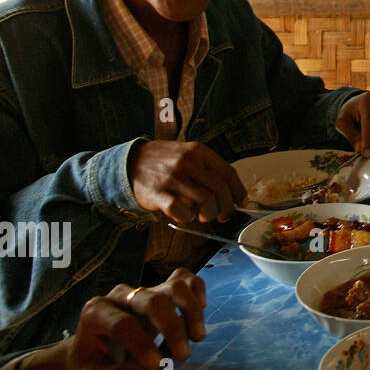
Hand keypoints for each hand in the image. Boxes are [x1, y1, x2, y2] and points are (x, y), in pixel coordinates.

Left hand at [14, 269, 207, 369]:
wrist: (94, 347)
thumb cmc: (92, 362)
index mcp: (96, 312)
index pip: (123, 324)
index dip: (141, 344)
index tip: (156, 366)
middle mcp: (120, 295)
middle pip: (152, 301)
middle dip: (172, 328)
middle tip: (183, 355)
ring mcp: (143, 288)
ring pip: (174, 286)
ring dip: (191, 310)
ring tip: (197, 337)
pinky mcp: (160, 288)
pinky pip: (184, 279)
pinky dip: (197, 291)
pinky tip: (201, 309)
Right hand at [129, 140, 244, 224]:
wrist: (128, 163)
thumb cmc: (164, 162)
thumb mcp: (187, 154)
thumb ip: (206, 168)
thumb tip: (231, 192)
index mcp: (198, 151)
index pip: (228, 172)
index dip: (238, 190)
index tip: (241, 201)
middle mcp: (187, 162)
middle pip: (220, 189)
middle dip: (227, 207)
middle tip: (223, 215)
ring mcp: (173, 178)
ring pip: (206, 202)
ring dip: (209, 214)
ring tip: (204, 216)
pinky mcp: (159, 195)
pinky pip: (182, 212)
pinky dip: (187, 218)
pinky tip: (184, 215)